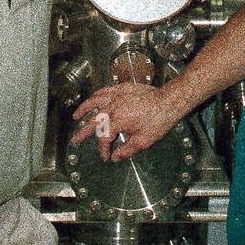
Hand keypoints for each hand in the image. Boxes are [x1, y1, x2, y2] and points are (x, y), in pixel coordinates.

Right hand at [70, 82, 186, 161]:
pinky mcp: (122, 88)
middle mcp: (113, 107)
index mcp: (118, 121)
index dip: (103, 149)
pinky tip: (93, 100)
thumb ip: (127, 150)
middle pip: (94, 121)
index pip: (104, 138)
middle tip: (76, 140)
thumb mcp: (144, 141)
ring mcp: (116, 95)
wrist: (169, 101)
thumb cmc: (159, 120)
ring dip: (84, 110)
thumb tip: (116, 157)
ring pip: (94, 102)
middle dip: (84, 133)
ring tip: (76, 117)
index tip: (106, 156)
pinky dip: (96, 96)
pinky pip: (104, 91)